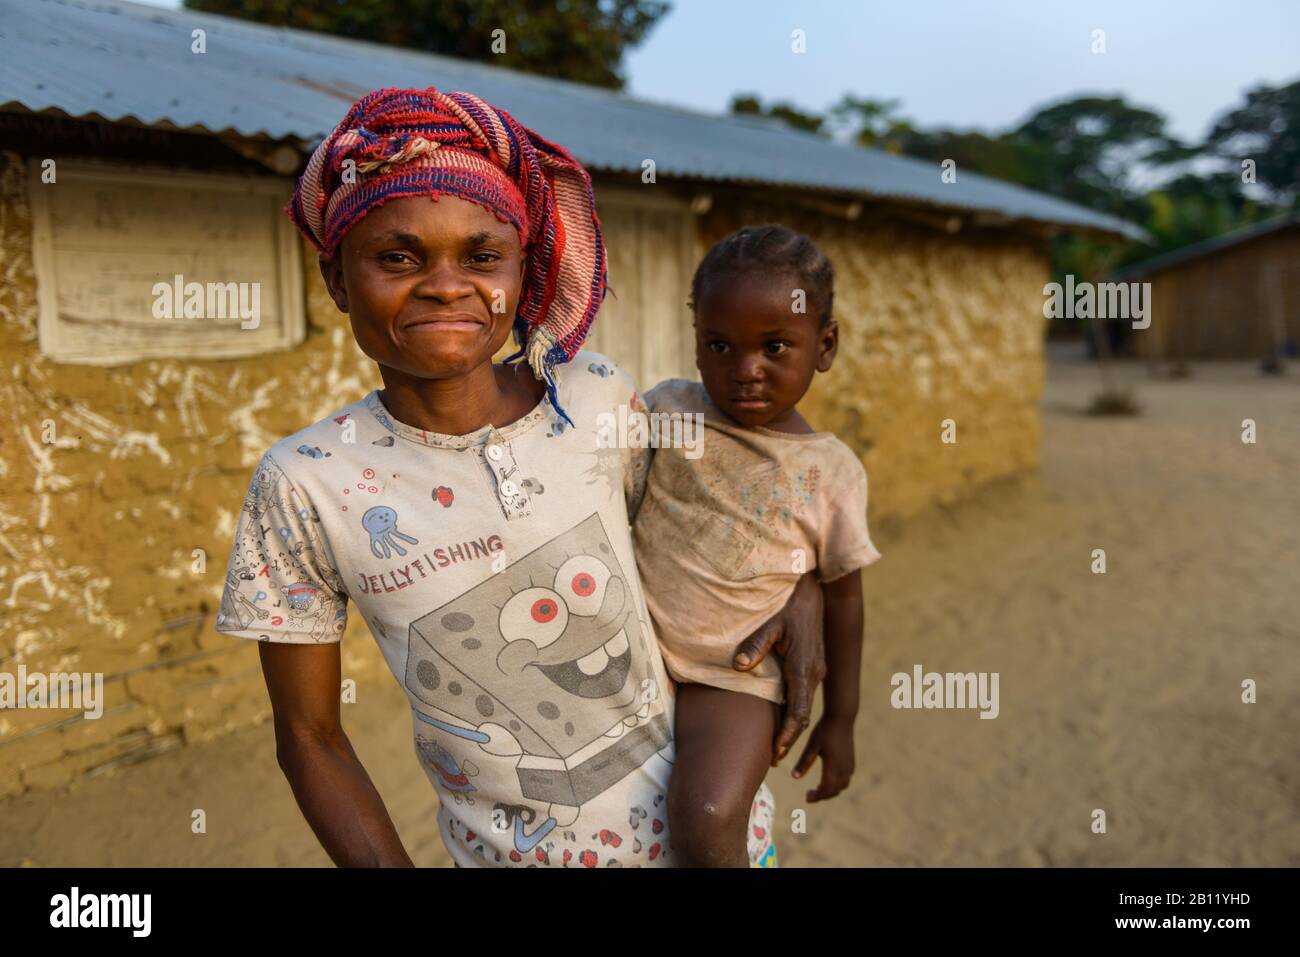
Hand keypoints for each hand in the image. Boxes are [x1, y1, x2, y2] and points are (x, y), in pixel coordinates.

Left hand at [732, 571, 824, 765]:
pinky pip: (804, 696)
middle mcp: (814, 673)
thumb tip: (739, 666)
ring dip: (792, 728)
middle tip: (773, 760)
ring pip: (804, 707)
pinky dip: (794, 712)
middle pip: (802, 715)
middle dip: (788, 738)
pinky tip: (782, 720)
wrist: (813, 595)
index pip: (798, 711)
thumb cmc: (789, 607)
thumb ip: (756, 645)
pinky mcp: (814, 667)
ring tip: (776, 748)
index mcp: (804, 668)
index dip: (787, 734)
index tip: (776, 751)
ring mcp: (816, 671)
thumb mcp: (771, 623)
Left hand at [793, 713, 854, 801]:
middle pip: (835, 790)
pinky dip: (837, 783)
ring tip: (819, 788)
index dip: (817, 796)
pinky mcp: (851, 760)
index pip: (826, 789)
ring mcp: (849, 764)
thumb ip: (804, 762)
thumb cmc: (824, 730)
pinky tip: (829, 777)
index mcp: (833, 766)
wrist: (841, 717)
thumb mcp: (812, 745)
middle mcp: (844, 768)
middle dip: (823, 795)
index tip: (807, 798)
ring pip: (842, 785)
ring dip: (831, 790)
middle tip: (810, 795)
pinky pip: (846, 778)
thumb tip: (794, 777)